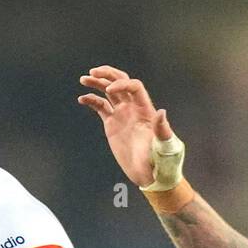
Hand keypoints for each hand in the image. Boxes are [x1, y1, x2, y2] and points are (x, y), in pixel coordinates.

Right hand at [78, 66, 175, 188]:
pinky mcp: (112, 125)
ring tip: (83, 79)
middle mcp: (134, 108)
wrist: (152, 175)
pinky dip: (91, 101)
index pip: (134, 87)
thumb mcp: (165, 146)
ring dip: (97, 83)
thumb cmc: (163, 162)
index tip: (109, 91)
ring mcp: (122, 115)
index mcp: (146, 110)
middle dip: (108, 75)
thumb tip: (161, 112)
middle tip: (93, 72)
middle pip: (121, 82)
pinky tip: (82, 99)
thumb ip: (162, 129)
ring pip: (108, 92)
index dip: (121, 85)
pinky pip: (100, 107)